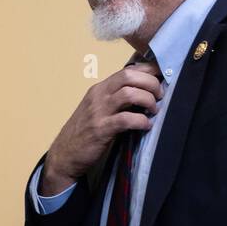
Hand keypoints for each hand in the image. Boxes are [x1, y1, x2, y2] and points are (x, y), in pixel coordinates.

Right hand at [41, 62, 163, 195]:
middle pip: (129, 76)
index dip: (149, 71)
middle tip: (160, 96)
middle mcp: (98, 95)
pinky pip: (126, 119)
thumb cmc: (85, 133)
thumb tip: (144, 93)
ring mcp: (98, 112)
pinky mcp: (101, 129)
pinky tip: (146, 126)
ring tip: (153, 110)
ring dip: (148, 100)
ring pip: (129, 93)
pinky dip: (141, 121)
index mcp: (100, 89)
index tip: (162, 78)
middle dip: (151, 83)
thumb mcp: (99, 109)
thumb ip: (117, 99)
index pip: (128, 70)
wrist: (64, 155)